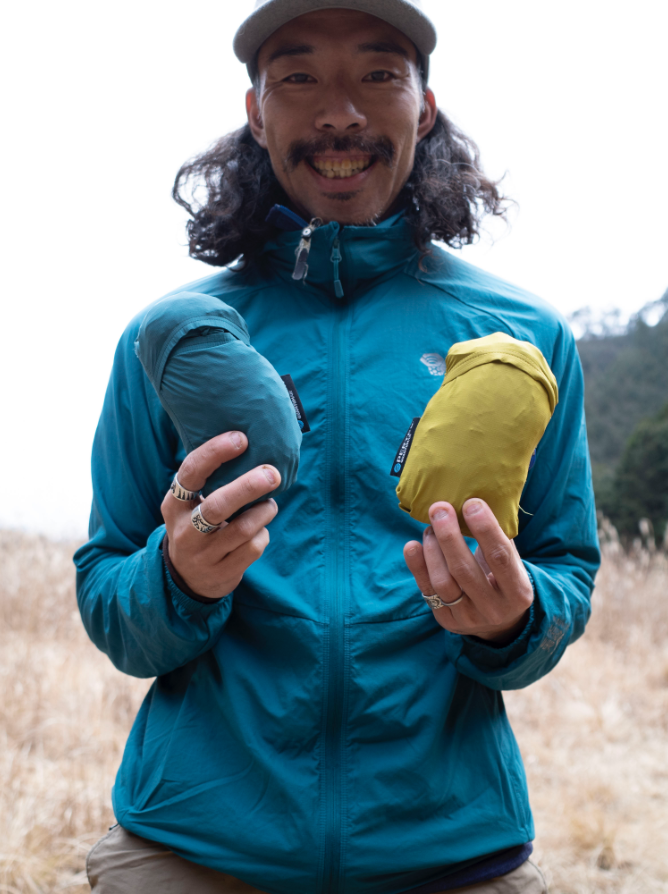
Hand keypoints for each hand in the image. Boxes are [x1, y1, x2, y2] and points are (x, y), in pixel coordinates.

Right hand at [161, 432, 280, 599]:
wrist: (187, 578)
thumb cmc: (196, 525)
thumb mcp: (189, 504)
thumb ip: (209, 481)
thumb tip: (249, 442)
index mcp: (174, 505)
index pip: (190, 473)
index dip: (215, 453)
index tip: (241, 438)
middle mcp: (184, 530)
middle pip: (217, 506)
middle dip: (248, 487)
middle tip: (272, 473)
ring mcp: (203, 555)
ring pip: (243, 529)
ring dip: (263, 512)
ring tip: (269, 504)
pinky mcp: (222, 573)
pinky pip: (253, 548)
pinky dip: (262, 534)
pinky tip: (259, 530)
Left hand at [403, 499, 532, 644]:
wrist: (499, 622)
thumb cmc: (504, 578)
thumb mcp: (512, 563)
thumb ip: (500, 538)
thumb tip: (479, 498)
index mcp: (518, 591)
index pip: (500, 557)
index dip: (485, 528)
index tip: (471, 503)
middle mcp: (494, 608)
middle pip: (465, 570)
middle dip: (449, 536)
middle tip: (439, 508)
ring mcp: (468, 618)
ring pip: (443, 582)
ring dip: (432, 549)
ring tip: (429, 527)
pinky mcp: (447, 622)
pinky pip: (427, 592)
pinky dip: (417, 567)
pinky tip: (412, 546)